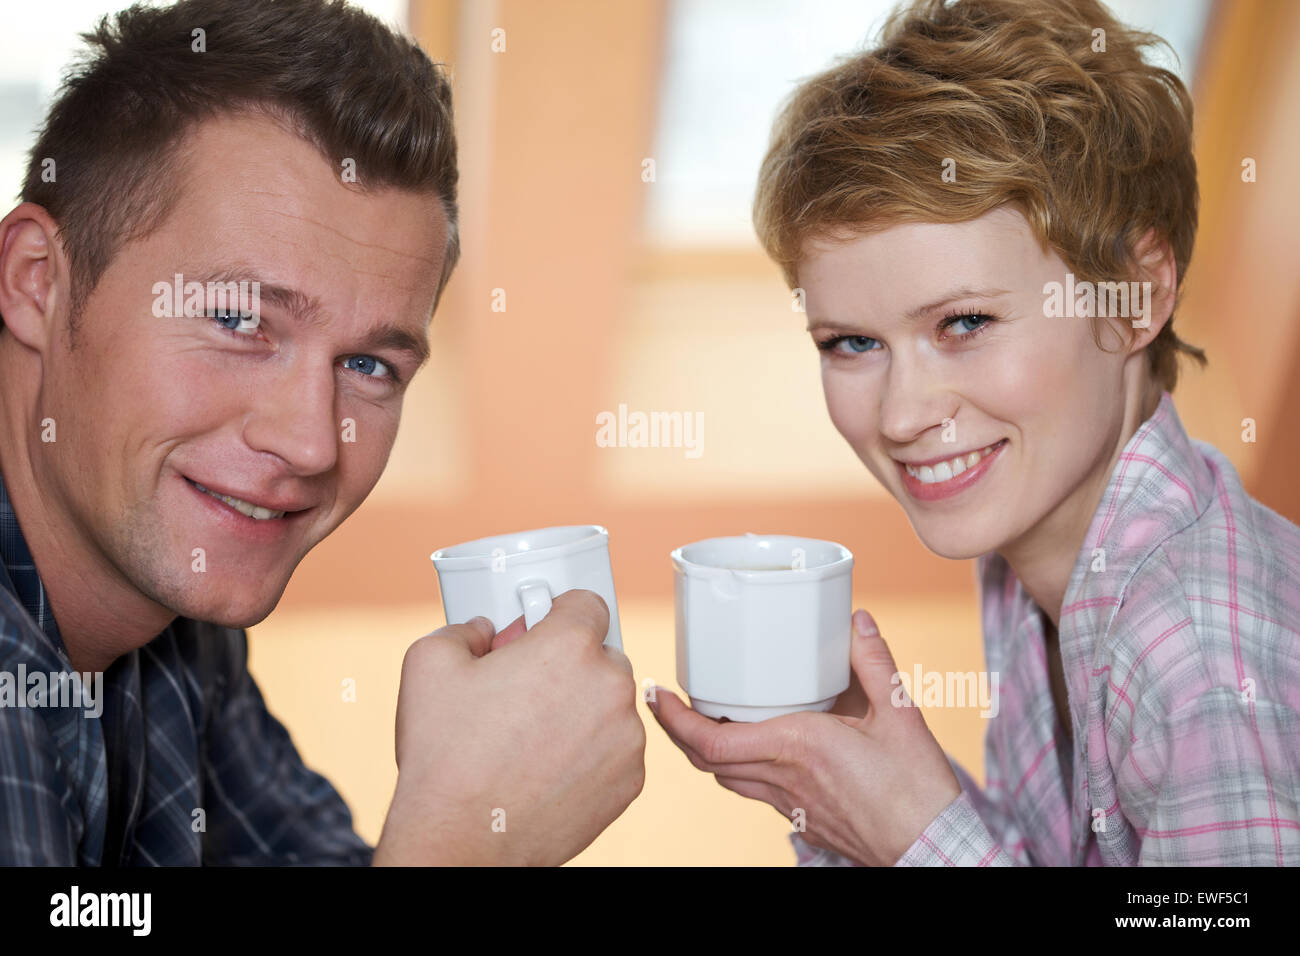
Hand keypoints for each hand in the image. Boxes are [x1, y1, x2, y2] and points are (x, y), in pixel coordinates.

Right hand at [375, 589, 645, 865]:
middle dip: (567, 666)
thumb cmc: (445, 756)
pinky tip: (547, 768)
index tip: (538, 634)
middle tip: (524, 692)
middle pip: (601, 655)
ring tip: (530, 739)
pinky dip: (591, 754)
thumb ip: (464, 630)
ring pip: (610, 705)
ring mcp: (626, 737)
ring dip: (582, 711)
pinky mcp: (630, 780)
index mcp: (569, 646)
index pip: (587, 604)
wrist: (461, 841)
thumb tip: (484, 631)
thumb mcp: (429, 663)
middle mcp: (609, 686)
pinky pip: (616, 750)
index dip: (556, 615)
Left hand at [648, 609, 959, 865]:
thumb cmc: (916, 787)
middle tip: (666, 700)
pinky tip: (750, 747)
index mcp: (796, 746)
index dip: (673, 719)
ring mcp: (789, 802)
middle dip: (677, 731)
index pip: (711, 740)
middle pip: (706, 759)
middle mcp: (782, 777)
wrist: (931, 847)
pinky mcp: (802, 817)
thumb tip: (856, 621)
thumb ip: (872, 662)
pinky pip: (752, 789)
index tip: (656, 694)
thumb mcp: (898, 712)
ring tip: (700, 718)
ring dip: (704, 750)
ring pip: (727, 777)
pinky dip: (736, 766)